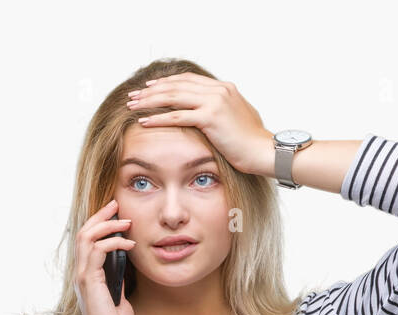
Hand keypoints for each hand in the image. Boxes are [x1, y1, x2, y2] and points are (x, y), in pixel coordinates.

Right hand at [73, 199, 135, 314]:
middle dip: (101, 216)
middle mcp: (81, 271)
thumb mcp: (118, 295)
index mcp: (86, 274)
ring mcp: (83, 275)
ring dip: (107, 225)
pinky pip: (98, 250)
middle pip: (84, 232)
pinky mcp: (90, 279)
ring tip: (126, 222)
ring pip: (87, 236)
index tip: (115, 213)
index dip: (99, 223)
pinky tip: (129, 244)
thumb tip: (123, 264)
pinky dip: (113, 242)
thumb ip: (116, 278)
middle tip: (117, 205)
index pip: (87, 240)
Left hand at [127, 73, 269, 174]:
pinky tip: (145, 120)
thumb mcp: (238, 118)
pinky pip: (178, 116)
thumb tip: (213, 114)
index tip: (149, 87)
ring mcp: (215, 102)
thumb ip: (223, 110)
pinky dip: (159, 118)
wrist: (265, 151)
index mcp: (224, 88)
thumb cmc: (252, 141)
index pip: (187, 80)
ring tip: (133, 106)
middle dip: (152, 90)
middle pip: (177, 85)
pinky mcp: (211, 118)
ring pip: (174, 97)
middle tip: (134, 96)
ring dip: (150, 101)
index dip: (166, 83)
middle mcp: (219, 90)